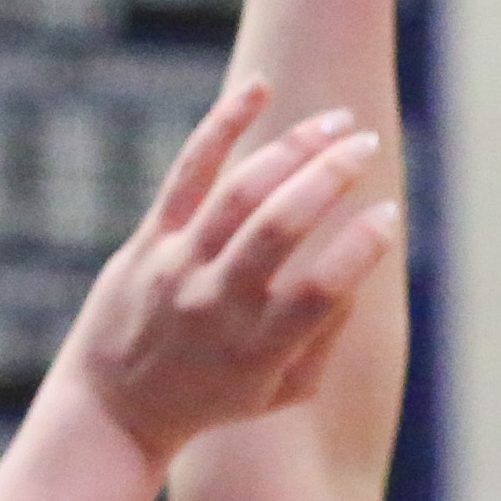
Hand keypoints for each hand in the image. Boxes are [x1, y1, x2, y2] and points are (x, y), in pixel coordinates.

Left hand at [60, 78, 397, 469]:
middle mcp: (217, 305)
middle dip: (330, 176)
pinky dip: (223, 126)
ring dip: (292, 148)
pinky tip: (260, 89)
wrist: (113, 411)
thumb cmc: (214, 400)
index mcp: (259, 351)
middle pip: (279, 227)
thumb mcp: (283, 392)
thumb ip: (327, 337)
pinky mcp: (149, 241)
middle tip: (367, 146)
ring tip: (337, 121)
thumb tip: (359, 267)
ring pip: (239, 192)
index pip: (320, 291)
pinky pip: (187, 173)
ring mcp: (178, 268)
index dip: (361, 248)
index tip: (388, 213)